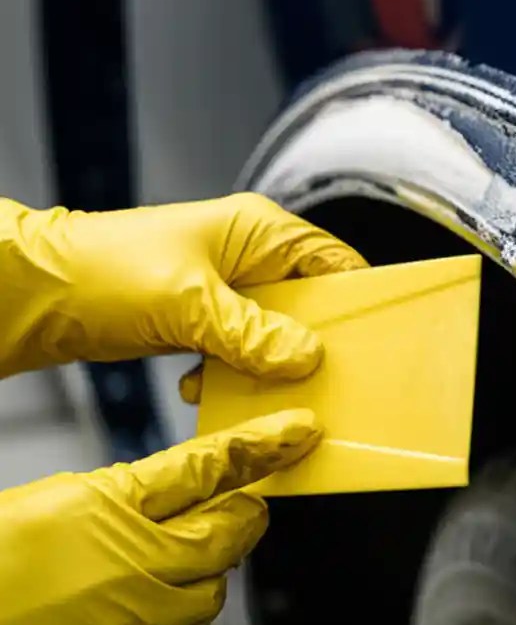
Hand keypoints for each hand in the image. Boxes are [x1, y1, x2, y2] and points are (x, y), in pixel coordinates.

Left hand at [0, 193, 367, 380]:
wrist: (33, 294)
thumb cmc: (101, 272)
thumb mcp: (189, 304)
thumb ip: (254, 334)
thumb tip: (308, 358)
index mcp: (260, 231)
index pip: (336, 264)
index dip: (358, 303)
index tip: (372, 344)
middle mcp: (251, 257)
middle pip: (313, 306)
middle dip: (314, 347)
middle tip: (321, 381)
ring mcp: (229, 290)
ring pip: (279, 336)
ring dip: (269, 368)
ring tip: (261, 393)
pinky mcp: (206, 321)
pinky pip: (244, 353)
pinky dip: (233, 377)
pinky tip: (207, 389)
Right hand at [0, 409, 320, 624]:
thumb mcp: (58, 500)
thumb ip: (131, 493)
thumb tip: (187, 488)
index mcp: (109, 505)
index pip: (208, 466)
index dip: (262, 444)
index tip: (300, 429)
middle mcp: (135, 564)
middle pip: (229, 534)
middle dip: (240, 518)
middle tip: (237, 509)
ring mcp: (137, 621)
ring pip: (213, 592)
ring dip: (206, 574)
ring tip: (165, 566)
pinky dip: (180, 622)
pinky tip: (148, 610)